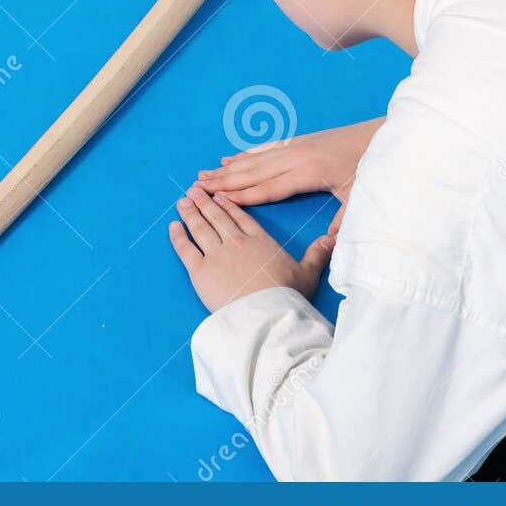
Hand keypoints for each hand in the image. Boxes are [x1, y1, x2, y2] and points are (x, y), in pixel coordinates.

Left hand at [168, 186, 334, 313]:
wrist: (266, 315)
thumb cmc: (288, 296)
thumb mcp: (307, 273)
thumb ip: (317, 254)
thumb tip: (333, 239)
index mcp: (260, 241)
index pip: (241, 217)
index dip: (229, 205)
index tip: (220, 195)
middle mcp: (236, 243)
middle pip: (217, 217)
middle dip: (205, 202)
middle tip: (194, 190)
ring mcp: (216, 255)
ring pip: (200, 228)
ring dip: (190, 212)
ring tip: (183, 201)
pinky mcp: (199, 270)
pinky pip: (185, 248)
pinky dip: (177, 236)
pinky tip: (172, 226)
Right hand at [195, 119, 384, 217]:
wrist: (379, 134)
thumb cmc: (369, 167)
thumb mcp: (359, 198)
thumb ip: (342, 222)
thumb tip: (328, 245)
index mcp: (307, 173)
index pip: (267, 188)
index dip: (241, 196)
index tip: (217, 200)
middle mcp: (294, 157)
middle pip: (252, 172)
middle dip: (224, 180)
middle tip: (198, 186)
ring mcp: (294, 147)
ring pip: (253, 159)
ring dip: (228, 167)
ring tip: (205, 173)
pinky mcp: (297, 141)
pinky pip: (264, 149)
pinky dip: (245, 154)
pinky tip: (231, 157)